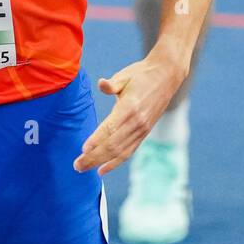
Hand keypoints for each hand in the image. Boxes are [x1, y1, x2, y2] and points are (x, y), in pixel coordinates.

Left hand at [74, 57, 182, 174]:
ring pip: (120, 152)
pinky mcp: (144, 133)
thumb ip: (112, 84)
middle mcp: (137, 122)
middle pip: (113, 145)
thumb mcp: (125, 75)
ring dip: (101, 162)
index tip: (83, 149)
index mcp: (130, 107)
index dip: (97, 140)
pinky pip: (129, 151)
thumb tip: (101, 84)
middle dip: (94, 157)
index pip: (111, 128)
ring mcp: (142, 129)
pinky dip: (115, 162)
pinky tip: (102, 169)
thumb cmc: (141, 74)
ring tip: (84, 168)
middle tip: (77, 165)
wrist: (166, 76)